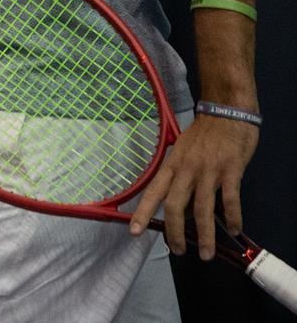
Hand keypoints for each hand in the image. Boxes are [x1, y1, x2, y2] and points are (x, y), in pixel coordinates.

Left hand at [128, 113, 258, 256]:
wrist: (226, 113)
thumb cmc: (205, 136)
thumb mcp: (185, 155)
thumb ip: (183, 182)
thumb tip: (186, 212)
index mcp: (172, 165)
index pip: (153, 192)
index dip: (143, 213)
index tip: (134, 232)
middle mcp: (186, 169)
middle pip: (175, 206)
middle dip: (175, 232)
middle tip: (177, 251)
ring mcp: (208, 171)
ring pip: (203, 209)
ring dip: (204, 235)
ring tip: (205, 253)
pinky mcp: (230, 171)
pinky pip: (230, 200)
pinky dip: (232, 217)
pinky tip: (233, 229)